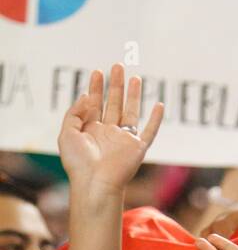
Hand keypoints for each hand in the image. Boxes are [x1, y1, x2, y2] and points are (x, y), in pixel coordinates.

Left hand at [58, 64, 162, 195]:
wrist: (94, 184)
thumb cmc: (78, 164)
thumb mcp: (67, 132)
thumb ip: (75, 112)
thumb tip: (87, 96)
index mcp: (92, 130)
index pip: (95, 103)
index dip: (96, 87)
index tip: (97, 71)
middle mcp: (109, 133)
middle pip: (114, 103)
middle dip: (115, 85)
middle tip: (117, 66)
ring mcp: (124, 140)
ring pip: (131, 112)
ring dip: (134, 95)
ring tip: (135, 77)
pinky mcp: (138, 149)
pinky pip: (150, 131)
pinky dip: (156, 119)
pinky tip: (160, 105)